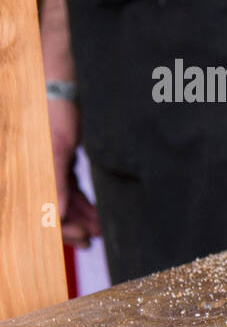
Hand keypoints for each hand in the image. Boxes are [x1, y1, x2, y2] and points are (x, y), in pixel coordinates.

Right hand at [47, 97, 98, 248]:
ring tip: (99, 230)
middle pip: (51, 208)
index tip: (81, 239)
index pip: (41, 209)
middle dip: (71, 227)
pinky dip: (82, 202)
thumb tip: (56, 215)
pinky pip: (68, 188)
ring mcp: (46, 166)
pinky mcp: (59, 159)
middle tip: (92, 240)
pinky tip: (96, 214)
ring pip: (62, 200)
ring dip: (80, 216)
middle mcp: (35, 172)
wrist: (62, 86)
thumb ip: (56, 182)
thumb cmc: (56, 113)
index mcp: (27, 172)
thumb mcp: (59, 149)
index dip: (59, 228)